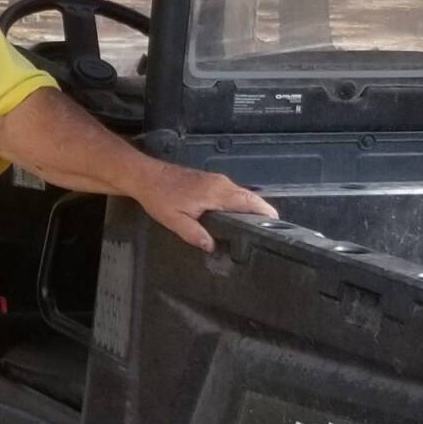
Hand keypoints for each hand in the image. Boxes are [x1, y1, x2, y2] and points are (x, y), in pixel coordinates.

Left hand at [133, 163, 276, 253]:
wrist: (146, 176)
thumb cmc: (159, 197)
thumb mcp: (175, 221)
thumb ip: (195, 235)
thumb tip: (212, 247)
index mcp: (216, 193)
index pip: (249, 201)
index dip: (265, 213)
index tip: (277, 225)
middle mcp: (221, 183)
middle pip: (250, 197)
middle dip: (262, 213)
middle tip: (269, 232)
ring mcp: (216, 180)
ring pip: (241, 194)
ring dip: (251, 208)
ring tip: (256, 228)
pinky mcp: (210, 180)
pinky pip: (232, 192)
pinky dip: (239, 203)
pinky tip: (236, 218)